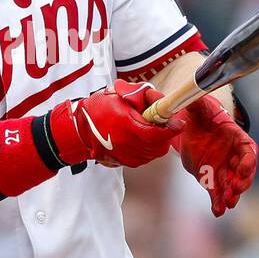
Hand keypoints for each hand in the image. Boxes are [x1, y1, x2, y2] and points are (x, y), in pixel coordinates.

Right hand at [48, 81, 183, 167]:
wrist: (79, 130)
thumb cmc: (97, 110)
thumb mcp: (120, 95)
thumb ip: (143, 95)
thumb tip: (160, 99)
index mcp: (127, 126)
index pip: (157, 133)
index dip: (171, 128)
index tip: (179, 123)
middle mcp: (128, 144)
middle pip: (160, 144)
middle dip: (164, 134)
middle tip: (159, 123)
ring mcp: (127, 156)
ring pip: (155, 152)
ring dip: (157, 141)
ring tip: (146, 128)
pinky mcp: (126, 162)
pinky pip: (146, 157)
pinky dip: (148, 148)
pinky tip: (139, 137)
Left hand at [174, 94, 257, 216]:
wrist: (188, 127)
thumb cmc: (198, 114)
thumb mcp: (197, 106)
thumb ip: (196, 102)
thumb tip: (191, 95)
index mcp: (234, 136)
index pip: (248, 150)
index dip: (248, 160)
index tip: (243, 168)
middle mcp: (233, 155)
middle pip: (244, 171)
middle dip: (242, 182)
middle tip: (235, 191)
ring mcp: (224, 168)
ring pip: (232, 185)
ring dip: (232, 195)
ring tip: (228, 204)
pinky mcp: (212, 179)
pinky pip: (217, 193)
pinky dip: (219, 203)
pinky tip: (218, 211)